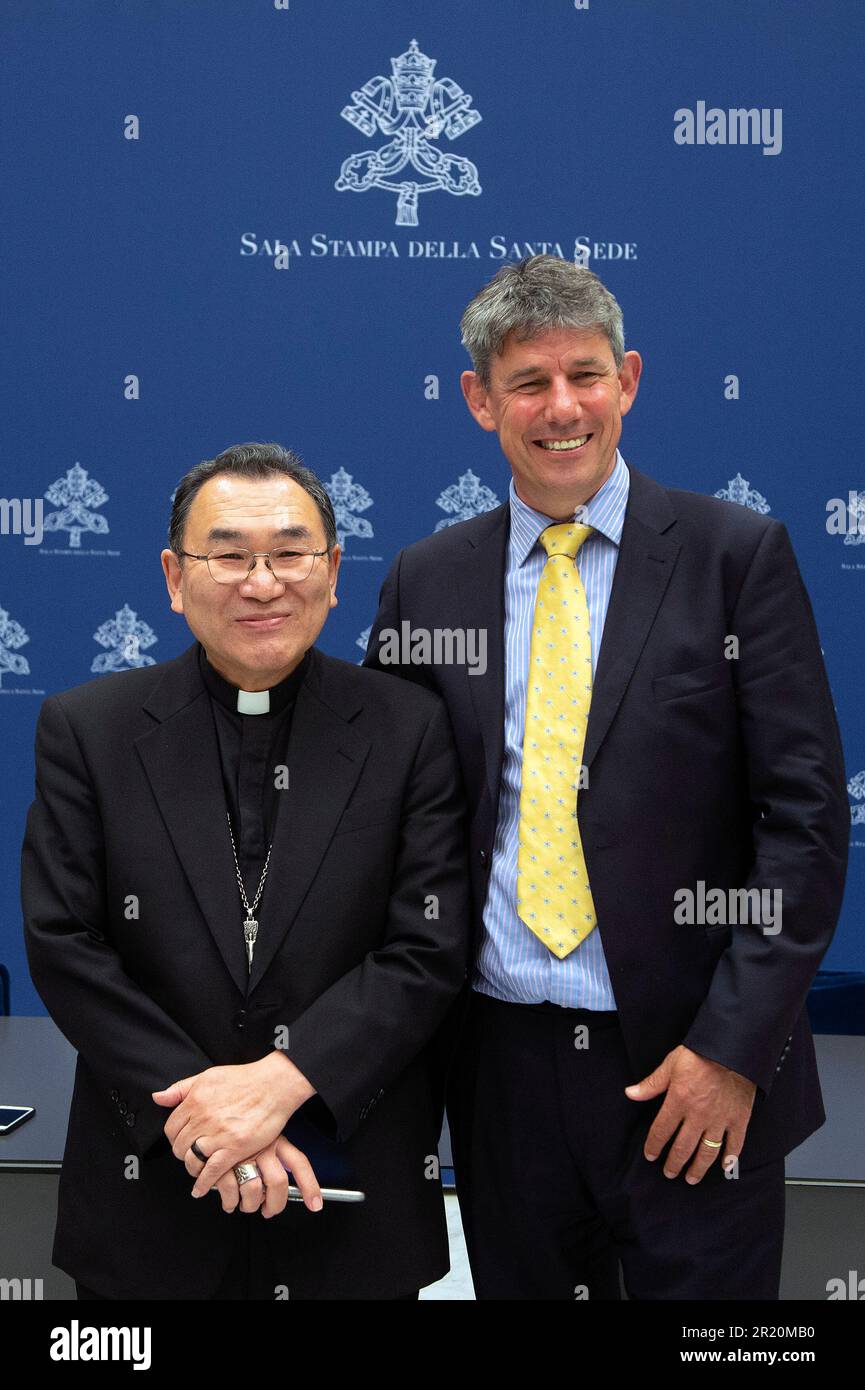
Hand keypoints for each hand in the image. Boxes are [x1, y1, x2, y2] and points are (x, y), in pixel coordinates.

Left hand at [152, 1051, 315, 1191]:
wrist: (274, 1085)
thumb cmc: (244, 1079)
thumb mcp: (208, 1076)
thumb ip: (180, 1088)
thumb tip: (158, 1098)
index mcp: (195, 1100)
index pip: (171, 1128)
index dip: (174, 1137)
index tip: (182, 1140)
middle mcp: (203, 1118)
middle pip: (179, 1146)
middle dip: (183, 1153)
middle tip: (192, 1155)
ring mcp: (219, 1134)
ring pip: (192, 1160)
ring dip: (193, 1168)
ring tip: (198, 1170)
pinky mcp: (235, 1148)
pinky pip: (211, 1171)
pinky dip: (203, 1183)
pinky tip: (200, 1189)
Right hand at [186, 1135, 322, 1215]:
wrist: (215, 1106)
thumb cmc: (242, 1123)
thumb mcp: (265, 1131)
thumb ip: (277, 1154)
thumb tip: (284, 1185)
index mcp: (276, 1139)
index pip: (298, 1163)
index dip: (310, 1187)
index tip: (315, 1204)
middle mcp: (261, 1146)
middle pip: (278, 1183)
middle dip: (274, 1205)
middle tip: (267, 1210)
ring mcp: (242, 1153)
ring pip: (253, 1191)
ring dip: (248, 1205)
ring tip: (244, 1204)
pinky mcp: (221, 1160)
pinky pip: (229, 1191)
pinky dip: (228, 1202)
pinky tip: (228, 1201)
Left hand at [624, 1044, 755, 1183]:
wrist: (732, 1048)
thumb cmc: (700, 1054)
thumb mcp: (670, 1065)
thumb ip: (651, 1084)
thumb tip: (630, 1093)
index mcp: (678, 1101)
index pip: (661, 1131)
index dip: (654, 1146)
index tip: (650, 1156)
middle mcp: (698, 1116)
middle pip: (683, 1148)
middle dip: (674, 1163)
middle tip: (669, 1173)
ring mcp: (719, 1120)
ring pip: (707, 1152)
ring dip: (697, 1168)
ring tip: (691, 1178)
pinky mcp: (738, 1119)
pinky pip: (734, 1144)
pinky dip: (729, 1158)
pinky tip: (724, 1167)